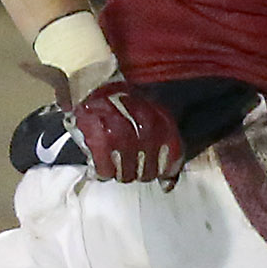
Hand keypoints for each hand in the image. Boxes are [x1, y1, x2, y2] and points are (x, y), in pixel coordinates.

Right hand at [70, 78, 184, 185]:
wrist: (95, 83)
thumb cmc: (123, 99)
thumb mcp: (152, 115)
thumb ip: (164, 148)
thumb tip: (167, 185)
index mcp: (162, 124)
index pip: (171, 161)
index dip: (165, 172)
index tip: (159, 176)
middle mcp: (146, 133)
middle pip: (148, 173)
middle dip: (139, 172)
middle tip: (130, 163)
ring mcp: (122, 138)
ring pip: (127, 176)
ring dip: (120, 173)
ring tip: (115, 161)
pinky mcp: (100, 142)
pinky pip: (106, 172)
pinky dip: (103, 172)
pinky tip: (102, 165)